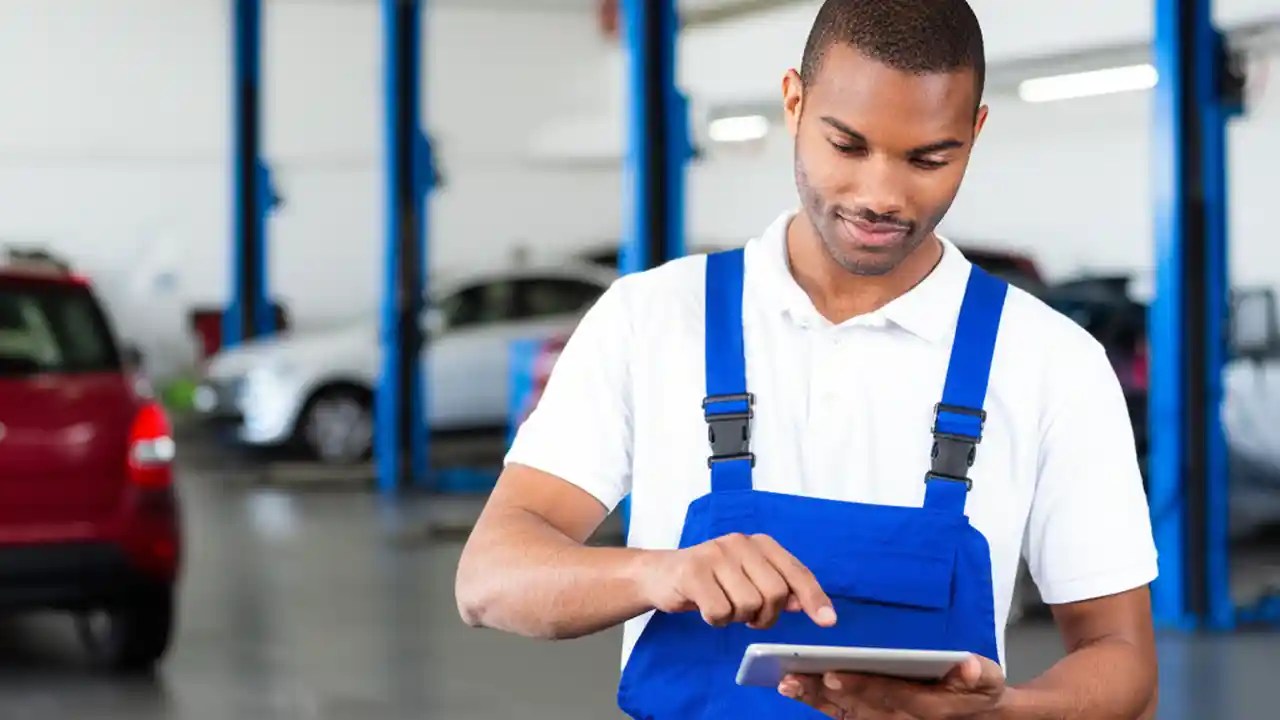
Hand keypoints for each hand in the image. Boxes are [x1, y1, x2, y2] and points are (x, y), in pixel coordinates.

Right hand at [637, 532, 836, 629]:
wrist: (660, 574)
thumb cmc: (710, 579)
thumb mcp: (748, 578)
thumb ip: (777, 587)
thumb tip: (804, 604)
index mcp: (760, 543)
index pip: (796, 572)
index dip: (814, 598)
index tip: (828, 621)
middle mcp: (740, 542)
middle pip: (776, 593)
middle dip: (766, 615)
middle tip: (749, 616)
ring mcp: (715, 555)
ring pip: (749, 606)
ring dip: (737, 618)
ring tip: (723, 605)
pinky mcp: (693, 572)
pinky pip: (721, 612)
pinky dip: (716, 620)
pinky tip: (705, 607)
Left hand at [778, 654, 1006, 718]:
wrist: (977, 717)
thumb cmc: (977, 691)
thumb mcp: (986, 679)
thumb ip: (977, 673)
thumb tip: (967, 665)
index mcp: (926, 706)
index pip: (889, 695)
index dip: (862, 686)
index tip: (834, 673)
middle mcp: (900, 719)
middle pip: (857, 707)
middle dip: (824, 693)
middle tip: (793, 677)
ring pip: (844, 714)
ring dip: (814, 700)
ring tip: (786, 684)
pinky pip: (843, 716)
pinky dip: (819, 704)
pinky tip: (795, 691)